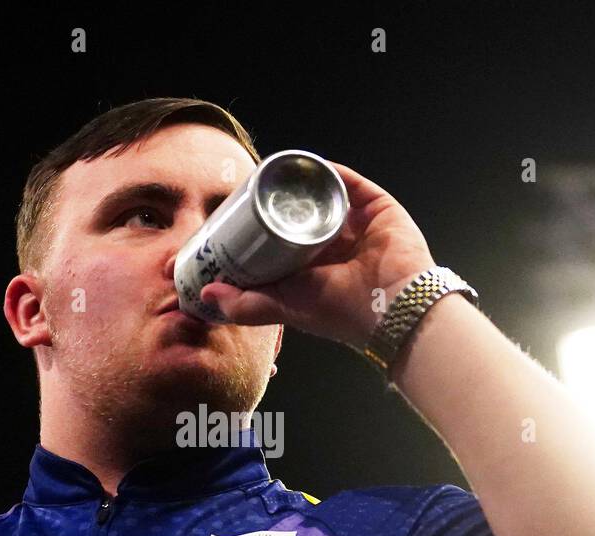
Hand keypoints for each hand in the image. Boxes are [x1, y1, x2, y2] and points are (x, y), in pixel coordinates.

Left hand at [198, 161, 436, 348]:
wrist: (390, 306)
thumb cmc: (339, 311)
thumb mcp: (283, 307)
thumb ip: (245, 305)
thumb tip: (204, 294)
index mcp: (311, 267)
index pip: (277, 240)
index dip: (254, 228)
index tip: (228, 217)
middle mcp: (332, 243)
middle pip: (296, 213)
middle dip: (271, 201)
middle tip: (243, 189)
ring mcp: (353, 222)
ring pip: (318, 195)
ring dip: (296, 183)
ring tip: (269, 174)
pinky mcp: (374, 205)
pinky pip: (346, 180)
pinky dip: (325, 170)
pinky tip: (302, 163)